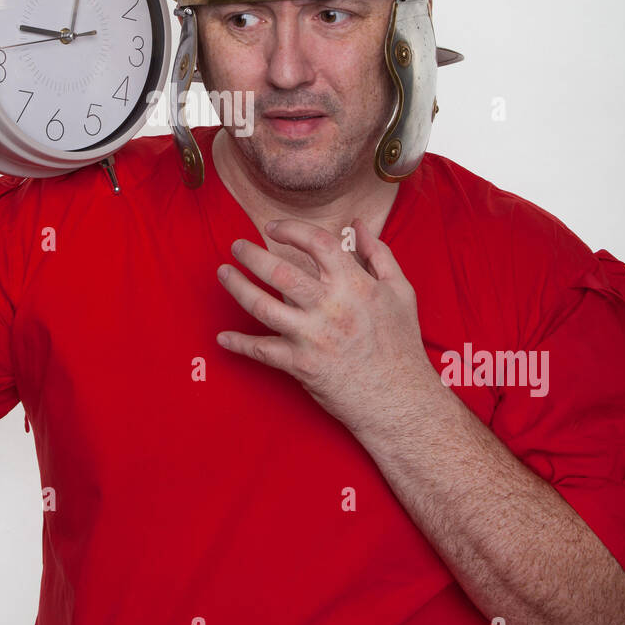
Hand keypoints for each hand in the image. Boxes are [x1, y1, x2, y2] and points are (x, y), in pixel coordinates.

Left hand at [215, 216, 433, 435]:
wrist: (399, 400)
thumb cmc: (401, 344)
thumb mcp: (401, 291)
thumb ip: (379, 254)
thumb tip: (357, 225)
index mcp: (355, 285)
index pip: (317, 242)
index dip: (290, 229)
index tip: (272, 227)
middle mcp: (330, 307)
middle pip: (280, 271)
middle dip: (251, 254)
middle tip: (236, 245)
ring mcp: (312, 337)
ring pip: (262, 305)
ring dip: (236, 287)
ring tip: (223, 273)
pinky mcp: (300, 365)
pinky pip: (261, 351)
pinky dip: (239, 343)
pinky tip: (222, 337)